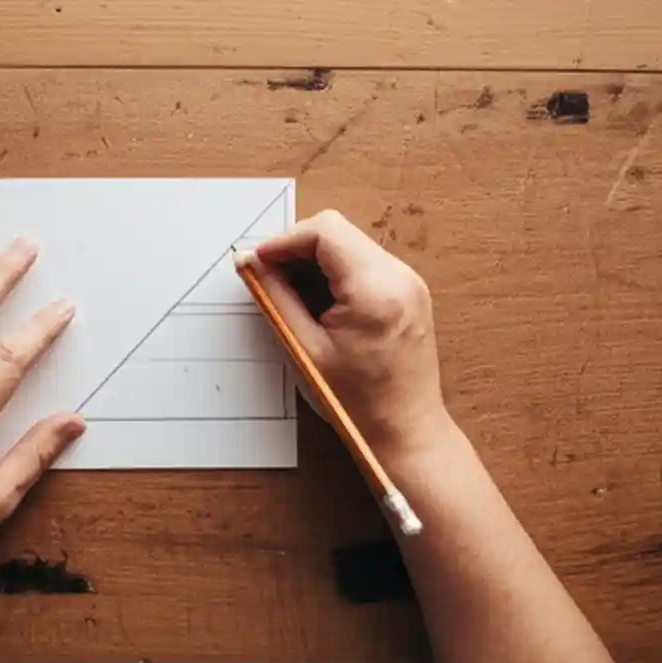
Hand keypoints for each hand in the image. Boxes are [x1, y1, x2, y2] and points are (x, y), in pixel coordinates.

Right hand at [254, 210, 447, 455]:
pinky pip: (366, 264)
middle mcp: (399, 277)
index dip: (284, 241)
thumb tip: (251, 265)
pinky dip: (336, 273)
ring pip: (351, 245)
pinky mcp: (409, 292)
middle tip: (270, 280)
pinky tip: (319, 304)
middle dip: (298, 250)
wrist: (405, 431)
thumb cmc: (357, 403)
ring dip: (316, 262)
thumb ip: (275, 298)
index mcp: (375, 290)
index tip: (258, 262)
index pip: (325, 231)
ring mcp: (409, 283)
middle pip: (338, 233)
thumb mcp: (304, 348)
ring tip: (293, 297)